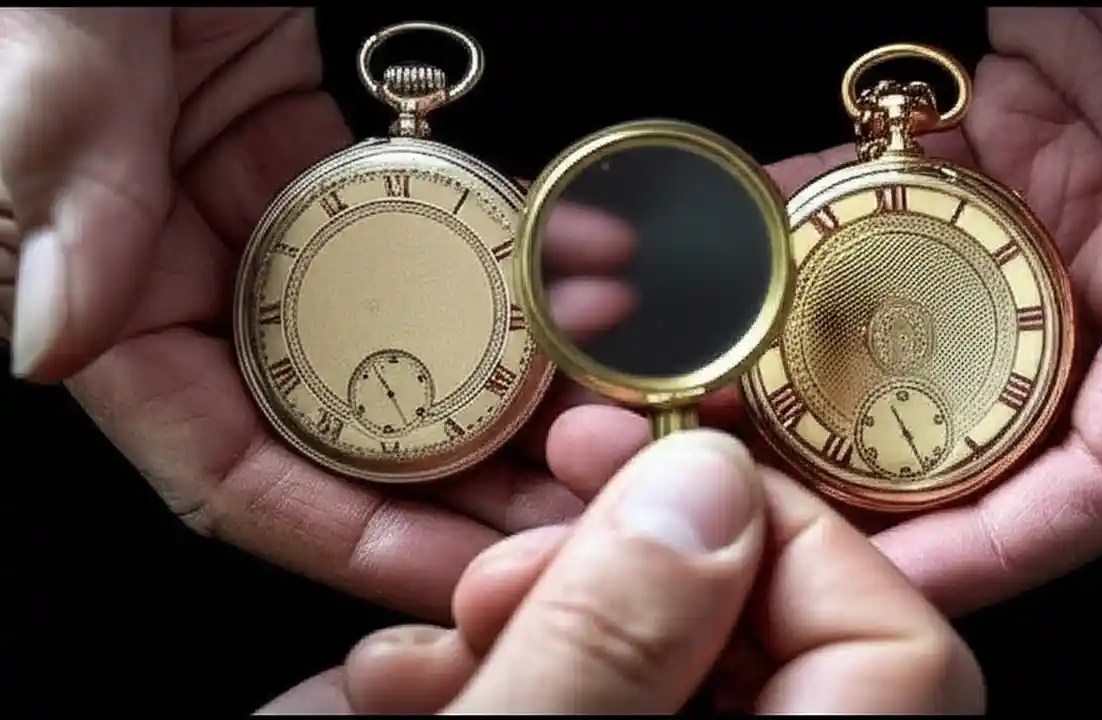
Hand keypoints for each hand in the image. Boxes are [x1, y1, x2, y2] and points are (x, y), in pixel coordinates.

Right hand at [0, 8, 630, 620]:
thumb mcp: (39, 38)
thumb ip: (45, 162)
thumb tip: (54, 330)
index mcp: (105, 287)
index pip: (229, 471)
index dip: (348, 542)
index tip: (468, 578)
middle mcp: (193, 274)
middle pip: (341, 431)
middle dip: (462, 491)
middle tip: (582, 511)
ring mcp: (272, 223)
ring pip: (401, 344)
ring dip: (509, 388)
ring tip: (615, 414)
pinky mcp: (336, 163)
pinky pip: (433, 238)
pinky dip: (506, 262)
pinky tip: (593, 279)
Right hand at [258, 414, 983, 713]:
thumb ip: (609, 652)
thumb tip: (704, 494)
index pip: (900, 653)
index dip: (792, 542)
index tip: (665, 479)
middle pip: (778, 629)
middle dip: (641, 557)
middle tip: (528, 527)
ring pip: (673, 649)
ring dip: (547, 610)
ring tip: (429, 635)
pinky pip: (592, 685)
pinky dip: (499, 665)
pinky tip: (395, 684)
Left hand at [722, 8, 1101, 616]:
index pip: (1097, 486)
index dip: (985, 552)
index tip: (869, 578)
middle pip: (989, 420)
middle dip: (865, 464)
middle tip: (753, 482)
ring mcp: (1057, 207)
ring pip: (922, 317)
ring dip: (816, 351)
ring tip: (716, 372)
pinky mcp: (1005, 143)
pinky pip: (894, 199)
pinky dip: (819, 220)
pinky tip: (744, 237)